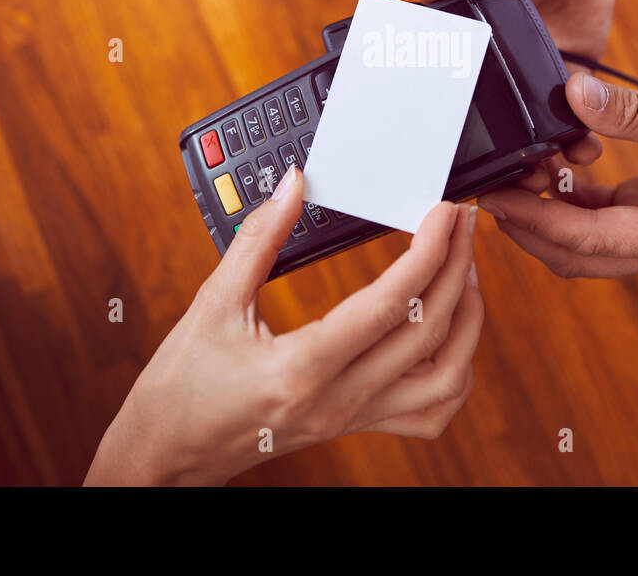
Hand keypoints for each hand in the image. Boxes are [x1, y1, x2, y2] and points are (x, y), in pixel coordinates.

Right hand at [86, 165, 483, 484]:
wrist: (168, 452)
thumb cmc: (182, 387)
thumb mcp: (213, 304)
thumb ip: (258, 240)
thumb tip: (293, 186)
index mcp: (302, 368)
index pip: (390, 304)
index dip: (428, 251)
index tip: (443, 212)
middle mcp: (338, 400)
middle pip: (429, 332)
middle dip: (458, 268)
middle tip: (462, 223)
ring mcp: (352, 419)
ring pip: (446, 381)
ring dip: (468, 323)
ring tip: (466, 272)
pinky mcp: (355, 427)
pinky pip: (429, 412)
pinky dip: (455, 370)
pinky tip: (450, 333)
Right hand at [409, 0, 614, 166]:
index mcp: (464, 39)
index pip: (445, 89)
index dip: (443, 125)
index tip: (443, 159)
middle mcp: (493, 66)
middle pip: (488, 122)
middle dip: (495, 158)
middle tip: (502, 185)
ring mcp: (531, 75)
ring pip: (530, 129)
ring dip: (537, 157)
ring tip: (544, 178)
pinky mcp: (571, 75)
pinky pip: (574, 115)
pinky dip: (578, 137)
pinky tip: (583, 151)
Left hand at [478, 73, 637, 277]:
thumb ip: (631, 110)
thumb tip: (571, 92)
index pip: (585, 240)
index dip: (532, 220)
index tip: (492, 196)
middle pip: (574, 255)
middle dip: (526, 227)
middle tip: (484, 190)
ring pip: (584, 247)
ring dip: (545, 219)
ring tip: (508, 180)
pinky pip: (603, 226)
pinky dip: (573, 207)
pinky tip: (550, 174)